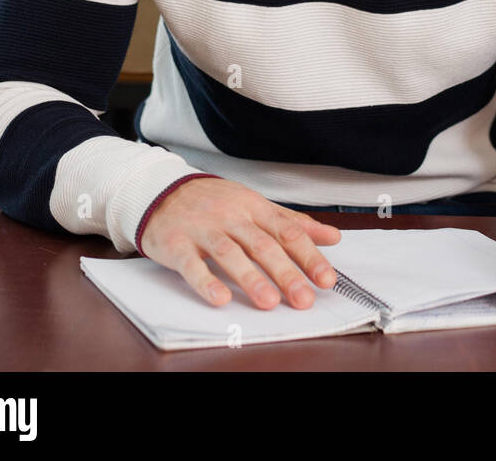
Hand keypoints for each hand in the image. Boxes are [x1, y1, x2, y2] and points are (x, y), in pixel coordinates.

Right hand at [139, 176, 341, 309]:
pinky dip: (206, 282)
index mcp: (255, 208)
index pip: (288, 232)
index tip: (326, 279)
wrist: (162, 192)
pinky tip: (220, 298)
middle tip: (304, 298)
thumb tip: (333, 236)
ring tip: (269, 302)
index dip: (309, 256)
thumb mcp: (256, 206)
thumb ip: (293, 223)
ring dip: (251, 279)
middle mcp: (232, 217)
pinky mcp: (177, 245)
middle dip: (286, 273)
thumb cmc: (215, 203)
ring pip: (231, 254)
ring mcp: (204, 230)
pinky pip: (192, 265)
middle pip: (263, 245)